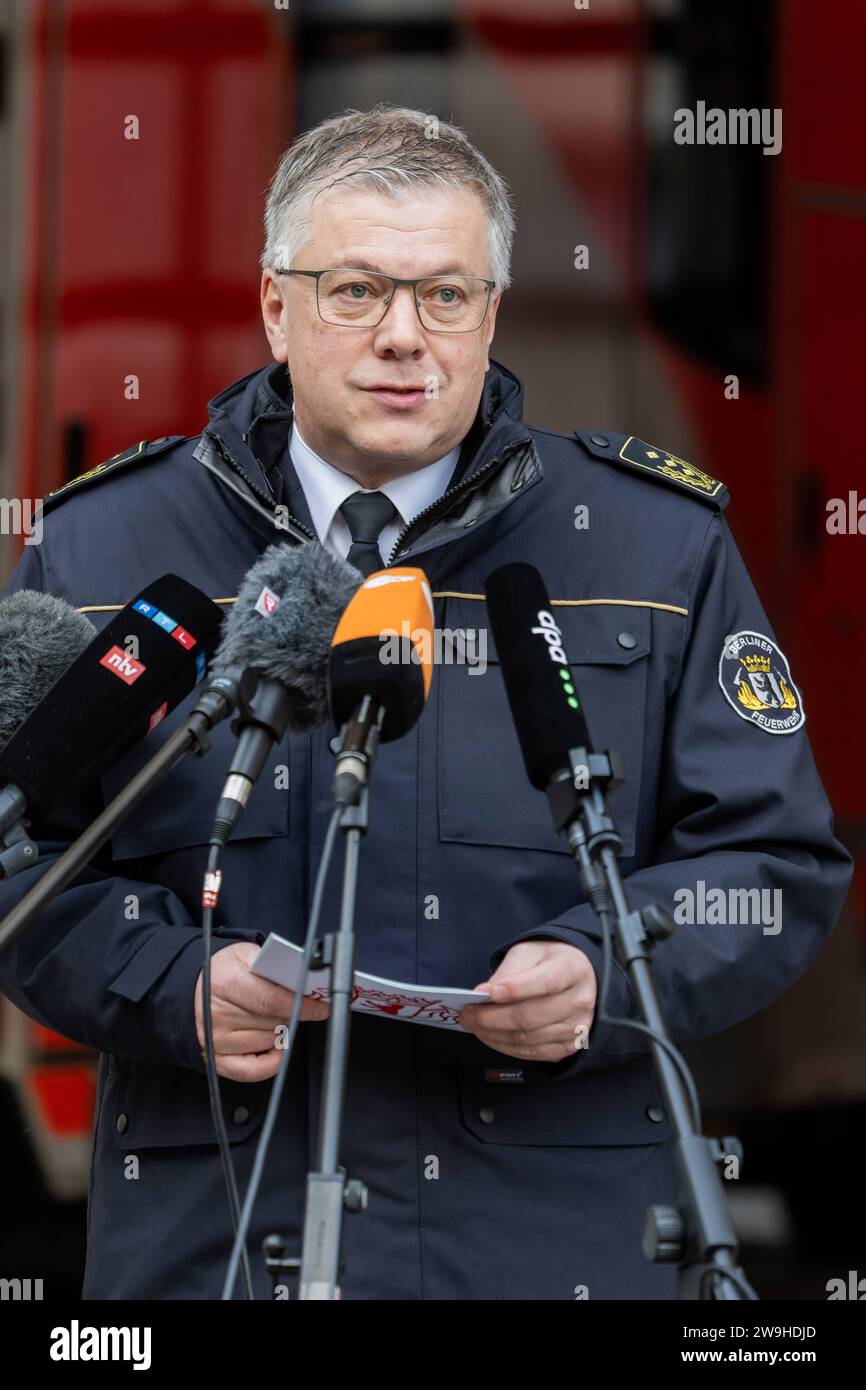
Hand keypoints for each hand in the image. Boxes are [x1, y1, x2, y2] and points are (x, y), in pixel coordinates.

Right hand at [194, 941, 329, 1081]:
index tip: (321, 1007)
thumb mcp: (246, 954)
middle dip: (294, 1015)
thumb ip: (274, 964)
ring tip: (278, 1016)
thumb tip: (304, 981)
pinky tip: (277, 1047)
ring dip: (281, 1031)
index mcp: (226, 983)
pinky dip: (270, 1063)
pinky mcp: (215, 1058)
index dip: (302, 1006)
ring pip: (267, 1043)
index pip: (273, 1001)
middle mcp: (218, 1014)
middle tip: (298, 1005)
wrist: (189, 986)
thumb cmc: (221, 970)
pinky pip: (251, 1071)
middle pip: (273, 1022)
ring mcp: (216, 1040)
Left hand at [458, 939, 595, 1062]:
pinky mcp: (569, 1046)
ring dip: (494, 1035)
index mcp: (573, 970)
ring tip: (474, 1025)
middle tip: (467, 1014)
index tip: (488, 993)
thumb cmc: (548, 962)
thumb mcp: (529, 952)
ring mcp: (577, 1028)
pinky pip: (532, 1053)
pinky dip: (506, 1047)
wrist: (576, 977)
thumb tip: (484, 994)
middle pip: (531, 1016)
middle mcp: (580, 1001)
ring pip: (528, 1038)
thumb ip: (509, 971)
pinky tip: (491, 1036)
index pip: (545, 982)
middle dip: (492, 1018)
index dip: (515, 989)